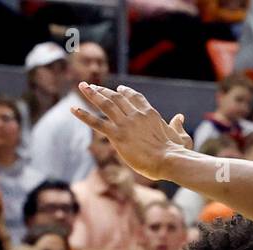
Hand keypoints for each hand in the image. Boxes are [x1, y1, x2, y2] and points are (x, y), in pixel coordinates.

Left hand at [73, 83, 192, 182]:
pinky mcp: (117, 136)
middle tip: (93, 86)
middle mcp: (136, 114)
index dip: (126, 91)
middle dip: (104, 90)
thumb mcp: (180, 136)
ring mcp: (126, 124)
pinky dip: (84, 115)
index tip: (119, 88)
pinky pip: (97, 123)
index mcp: (150, 113)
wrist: (169, 159)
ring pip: (106, 105)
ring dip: (92, 94)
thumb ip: (177, 125)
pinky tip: (73, 109)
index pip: (135, 97)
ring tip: (82, 87)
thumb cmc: (176, 152)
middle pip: (117, 97)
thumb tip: (179, 117)